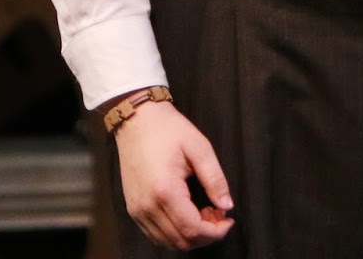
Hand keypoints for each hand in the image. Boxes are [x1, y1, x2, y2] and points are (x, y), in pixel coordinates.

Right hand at [113, 100, 234, 249]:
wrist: (137, 121)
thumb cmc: (168, 130)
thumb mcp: (200, 148)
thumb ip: (215, 179)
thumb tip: (227, 205)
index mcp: (165, 190)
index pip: (192, 228)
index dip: (215, 232)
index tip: (229, 220)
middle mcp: (146, 206)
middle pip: (180, 240)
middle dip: (205, 235)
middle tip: (220, 215)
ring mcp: (137, 210)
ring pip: (166, 241)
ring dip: (190, 235)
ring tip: (206, 213)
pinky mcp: (133, 208)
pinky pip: (154, 233)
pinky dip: (174, 232)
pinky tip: (188, 214)